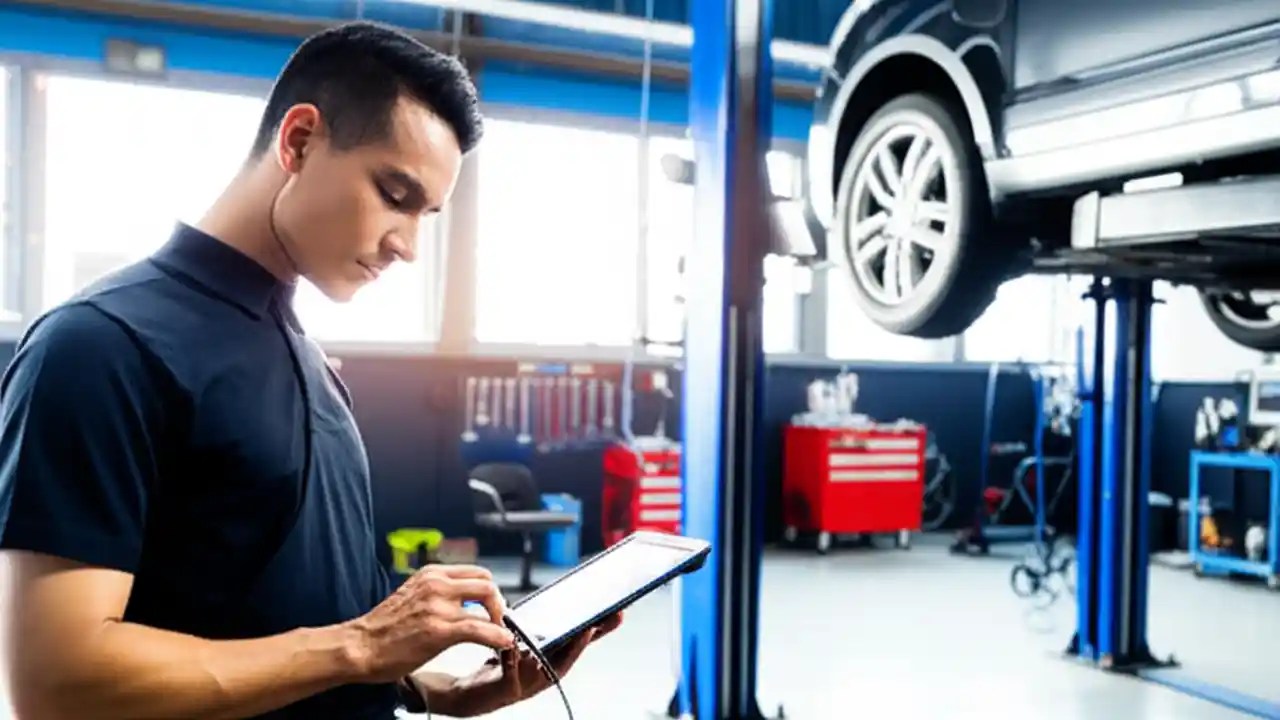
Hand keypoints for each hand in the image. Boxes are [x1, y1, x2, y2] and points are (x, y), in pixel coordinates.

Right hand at [347, 564, 514, 683]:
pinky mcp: (439, 630)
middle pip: (486, 582)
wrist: (360, 646)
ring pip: (488, 601)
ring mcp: (438, 606)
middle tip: (498, 621)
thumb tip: (465, 604)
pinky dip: (497, 636)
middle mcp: (436, 584)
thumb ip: (438, 594)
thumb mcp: (414, 596)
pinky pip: (480, 629)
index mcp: (430, 574)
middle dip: (498, 603)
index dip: (490, 590)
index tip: (492, 606)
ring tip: (499, 635)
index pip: (475, 572)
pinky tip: (502, 643)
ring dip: (500, 621)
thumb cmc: (382, 628)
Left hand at [419, 612, 622, 717]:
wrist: (465, 692)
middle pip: (572, 655)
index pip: (578, 643)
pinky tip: (517, 643)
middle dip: (592, 637)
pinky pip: (513, 672)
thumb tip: (557, 603)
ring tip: (580, 630)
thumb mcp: (520, 643)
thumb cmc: (496, 665)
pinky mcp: (506, 690)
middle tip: (607, 618)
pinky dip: (517, 657)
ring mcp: (527, 685)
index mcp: (548, 663)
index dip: (599, 630)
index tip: (617, 612)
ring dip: (566, 649)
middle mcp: (543, 676)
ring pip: (550, 667)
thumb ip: (536, 630)